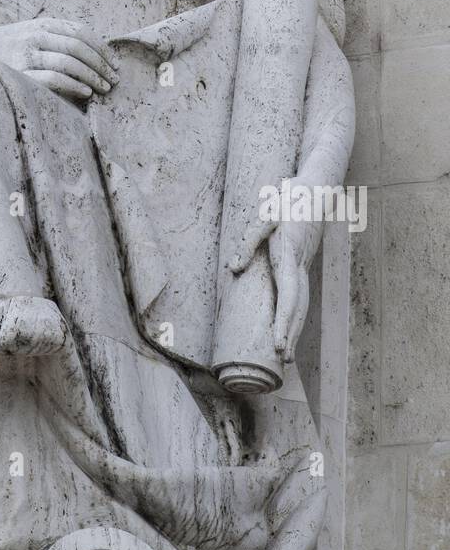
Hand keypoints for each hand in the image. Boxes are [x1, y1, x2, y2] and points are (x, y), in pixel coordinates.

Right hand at [0, 17, 117, 102]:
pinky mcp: (21, 74)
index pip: (81, 32)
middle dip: (101, 64)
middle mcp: (35, 36)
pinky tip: (86, 92)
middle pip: (78, 47)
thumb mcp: (34, 33)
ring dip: (92, 76)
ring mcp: (27, 55)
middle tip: (115, 79)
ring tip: (104, 88)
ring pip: (69, 62)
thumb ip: (60, 37)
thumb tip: (98, 52)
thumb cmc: (14, 46)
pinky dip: (74, 85)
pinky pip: (53, 78)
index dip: (102, 48)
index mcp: (43, 24)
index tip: (115, 63)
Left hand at [228, 177, 321, 362]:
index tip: (280, 345)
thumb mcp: (265, 215)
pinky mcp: (300, 263)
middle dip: (292, 334)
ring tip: (287, 354)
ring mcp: (302, 265)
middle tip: (285, 361)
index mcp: (290, 257)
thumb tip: (234, 268)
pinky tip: (289, 326)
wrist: (315, 188)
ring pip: (301, 302)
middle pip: (298, 307)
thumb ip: (249, 241)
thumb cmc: (288, 201)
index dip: (284, 324)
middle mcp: (299, 265)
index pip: (290, 299)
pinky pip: (299, 293)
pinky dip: (295, 313)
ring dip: (295, 328)